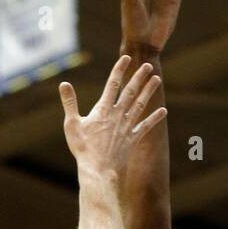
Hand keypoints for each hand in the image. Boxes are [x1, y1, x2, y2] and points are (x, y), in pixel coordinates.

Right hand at [59, 55, 165, 175]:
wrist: (98, 170)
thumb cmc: (83, 149)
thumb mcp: (72, 124)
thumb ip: (69, 103)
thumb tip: (63, 84)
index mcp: (103, 110)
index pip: (113, 84)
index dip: (120, 70)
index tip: (127, 58)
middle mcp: (117, 115)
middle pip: (130, 92)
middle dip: (139, 77)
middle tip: (148, 65)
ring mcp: (127, 127)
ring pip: (140, 105)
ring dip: (148, 91)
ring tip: (157, 79)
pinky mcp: (132, 139)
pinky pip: (146, 127)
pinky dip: (154, 118)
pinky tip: (164, 111)